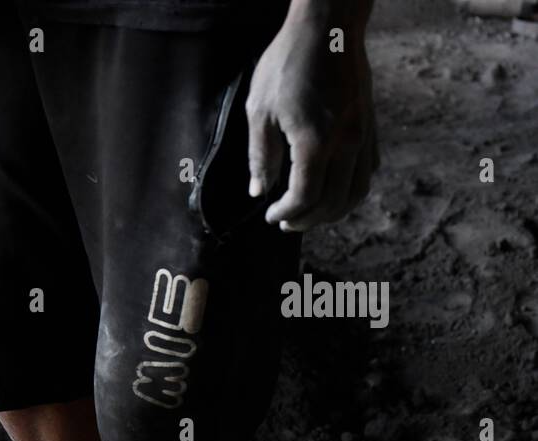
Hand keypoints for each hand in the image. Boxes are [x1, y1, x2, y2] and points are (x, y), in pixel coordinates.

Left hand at [246, 2, 377, 231]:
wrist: (328, 29)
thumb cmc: (287, 65)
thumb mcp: (260, 111)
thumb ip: (260, 156)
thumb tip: (258, 191)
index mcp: (316, 142)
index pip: (306, 197)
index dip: (287, 213)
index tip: (270, 215)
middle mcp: (347, 143)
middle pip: (335, 202)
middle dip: (309, 219)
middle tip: (286, 222)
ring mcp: (364, 134)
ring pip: (358, 190)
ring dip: (334, 210)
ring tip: (309, 213)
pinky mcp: (371, 126)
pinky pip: (368, 170)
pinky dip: (351, 188)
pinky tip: (331, 187)